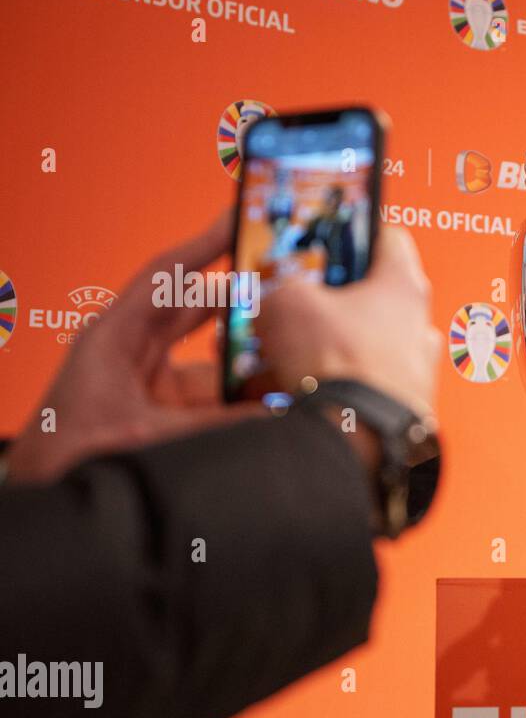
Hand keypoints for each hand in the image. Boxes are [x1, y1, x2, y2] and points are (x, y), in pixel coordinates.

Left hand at [4, 210, 265, 484]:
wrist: (45, 497)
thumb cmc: (72, 459)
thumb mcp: (147, 436)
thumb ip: (214, 424)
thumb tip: (275, 418)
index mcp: (115, 338)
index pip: (167, 277)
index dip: (204, 245)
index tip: (238, 220)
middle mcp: (133, 350)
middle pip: (195, 306)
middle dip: (238, 293)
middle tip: (282, 279)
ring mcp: (148, 378)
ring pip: (208, 349)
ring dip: (244, 351)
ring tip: (287, 349)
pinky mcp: (161, 408)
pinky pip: (211, 389)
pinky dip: (240, 392)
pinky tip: (270, 399)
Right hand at [255, 224, 440, 420]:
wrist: (358, 437)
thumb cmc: (340, 366)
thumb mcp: (285, 303)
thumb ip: (278, 287)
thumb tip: (269, 296)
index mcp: (403, 283)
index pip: (386, 235)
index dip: (351, 230)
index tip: (330, 234)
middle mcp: (419, 324)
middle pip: (367, 295)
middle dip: (324, 301)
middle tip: (292, 304)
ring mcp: (415, 368)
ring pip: (360, 344)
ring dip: (322, 346)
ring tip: (281, 355)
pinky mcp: (403, 404)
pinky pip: (361, 383)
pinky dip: (331, 383)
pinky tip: (294, 391)